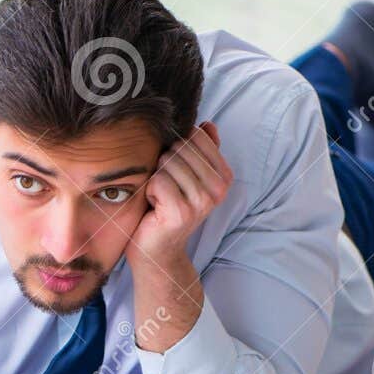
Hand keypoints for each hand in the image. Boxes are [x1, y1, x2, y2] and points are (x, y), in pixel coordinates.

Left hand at [126, 121, 232, 270]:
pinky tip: (155, 206)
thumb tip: (207, 124)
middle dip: (164, 164)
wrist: (157, 249)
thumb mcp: (187, 176)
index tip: (177, 174)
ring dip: (156, 177)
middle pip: (180, 147)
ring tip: (161, 198)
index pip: (195, 135)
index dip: (177, 149)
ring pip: (168, 162)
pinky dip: (150, 190)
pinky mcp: (182, 212)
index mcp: (223, 176)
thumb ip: (201, 150)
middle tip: (166, 189)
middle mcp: (218, 189)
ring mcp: (202, 201)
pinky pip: (158, 180)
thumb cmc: (167, 207)